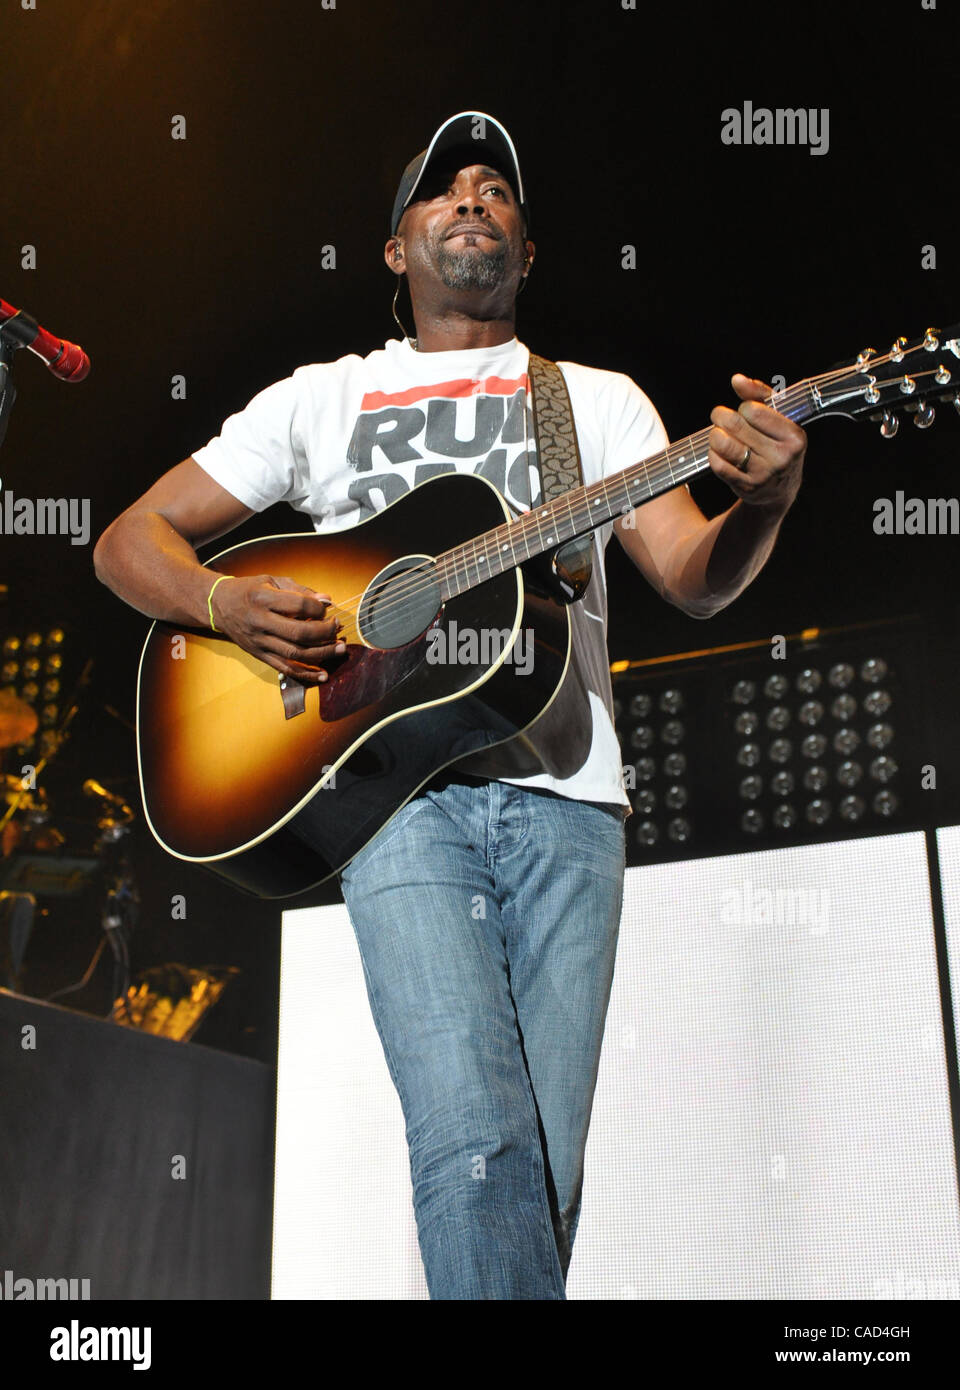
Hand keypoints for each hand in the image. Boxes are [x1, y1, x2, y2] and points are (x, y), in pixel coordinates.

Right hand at [209, 574, 344, 683]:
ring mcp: (259, 642)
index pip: (297, 605)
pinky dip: (306, 674)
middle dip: (324, 632)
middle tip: (338, 627)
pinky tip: (323, 675)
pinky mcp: (259, 655)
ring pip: (295, 653)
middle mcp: (259, 622)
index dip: (318, 608)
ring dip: (322, 653)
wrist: (217, 605)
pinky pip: (285, 669)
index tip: (326, 608)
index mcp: (262, 599)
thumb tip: (327, 600)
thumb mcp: (271, 581)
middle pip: (298, 633)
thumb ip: (299, 590)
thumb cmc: (248, 590)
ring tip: (340, 648)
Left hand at [708, 374, 806, 509]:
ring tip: (718, 434)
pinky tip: (719, 452)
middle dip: (721, 416)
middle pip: (735, 424)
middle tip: (719, 416)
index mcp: (794, 437)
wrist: (780, 490)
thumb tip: (737, 380)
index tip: (744, 411)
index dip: (743, 407)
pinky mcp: (746, 487)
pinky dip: (713, 454)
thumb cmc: (777, 445)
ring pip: (723, 443)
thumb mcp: (779, 418)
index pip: (753, 410)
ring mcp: (763, 474)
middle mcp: (781, 457)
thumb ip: (759, 395)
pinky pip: (718, 464)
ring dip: (715, 435)